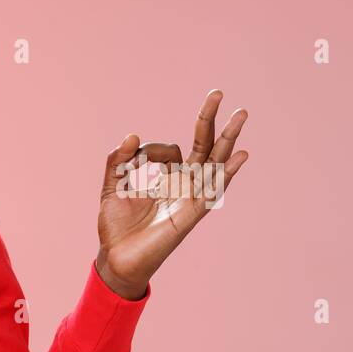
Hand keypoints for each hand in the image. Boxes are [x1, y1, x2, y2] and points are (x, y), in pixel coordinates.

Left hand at [95, 89, 248, 298]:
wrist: (116, 258)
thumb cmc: (116, 226)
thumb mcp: (111, 186)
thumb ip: (118, 161)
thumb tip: (133, 135)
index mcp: (166, 178)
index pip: (168, 149)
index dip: (150, 150)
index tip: (133, 164)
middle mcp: (183, 184)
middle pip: (203, 146)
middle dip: (209, 120)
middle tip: (217, 93)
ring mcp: (190, 197)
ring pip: (213, 162)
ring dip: (227, 138)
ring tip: (241, 114)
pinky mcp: (190, 213)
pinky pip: (212, 190)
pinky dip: (226, 172)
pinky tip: (241, 155)